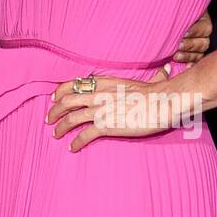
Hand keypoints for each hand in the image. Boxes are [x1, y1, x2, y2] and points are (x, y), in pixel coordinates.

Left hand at [46, 65, 191, 151]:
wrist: (162, 102)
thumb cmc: (159, 93)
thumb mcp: (151, 80)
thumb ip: (153, 76)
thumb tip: (168, 69)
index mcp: (104, 82)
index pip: (74, 84)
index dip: (61, 91)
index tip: (54, 98)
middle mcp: (98, 94)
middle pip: (67, 101)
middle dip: (55, 110)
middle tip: (49, 119)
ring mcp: (100, 110)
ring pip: (71, 118)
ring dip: (60, 127)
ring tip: (55, 134)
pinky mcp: (105, 125)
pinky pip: (84, 135)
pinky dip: (75, 142)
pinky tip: (72, 147)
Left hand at [173, 9, 212, 63]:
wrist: (162, 21)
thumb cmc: (168, 12)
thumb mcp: (175, 8)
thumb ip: (176, 10)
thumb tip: (171, 8)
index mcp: (202, 20)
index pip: (204, 27)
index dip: (195, 31)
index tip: (185, 32)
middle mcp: (202, 34)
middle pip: (203, 43)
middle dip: (190, 44)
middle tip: (178, 45)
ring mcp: (198, 46)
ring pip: (199, 54)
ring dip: (188, 56)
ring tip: (175, 56)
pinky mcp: (192, 56)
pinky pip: (195, 63)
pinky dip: (188, 64)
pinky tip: (182, 65)